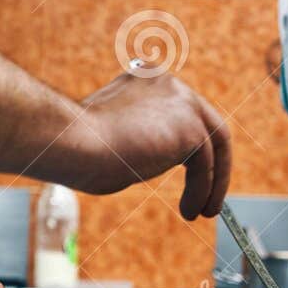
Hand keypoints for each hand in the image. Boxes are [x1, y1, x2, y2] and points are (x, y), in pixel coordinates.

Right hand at [61, 71, 231, 219]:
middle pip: (206, 123)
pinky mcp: (191, 126)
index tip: (186, 171)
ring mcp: (183, 100)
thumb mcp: (114, 133)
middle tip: (206, 193)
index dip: (187, 145)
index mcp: (146, 77)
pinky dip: (202, 191)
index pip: (180, 110)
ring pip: (212, 145)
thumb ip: (140, 135)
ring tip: (201, 211)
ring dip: (212, 183)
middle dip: (210, 162)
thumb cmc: (79, 149)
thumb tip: (155, 157)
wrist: (74, 144)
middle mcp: (169, 82)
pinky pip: (206, 165)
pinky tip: (190, 210)